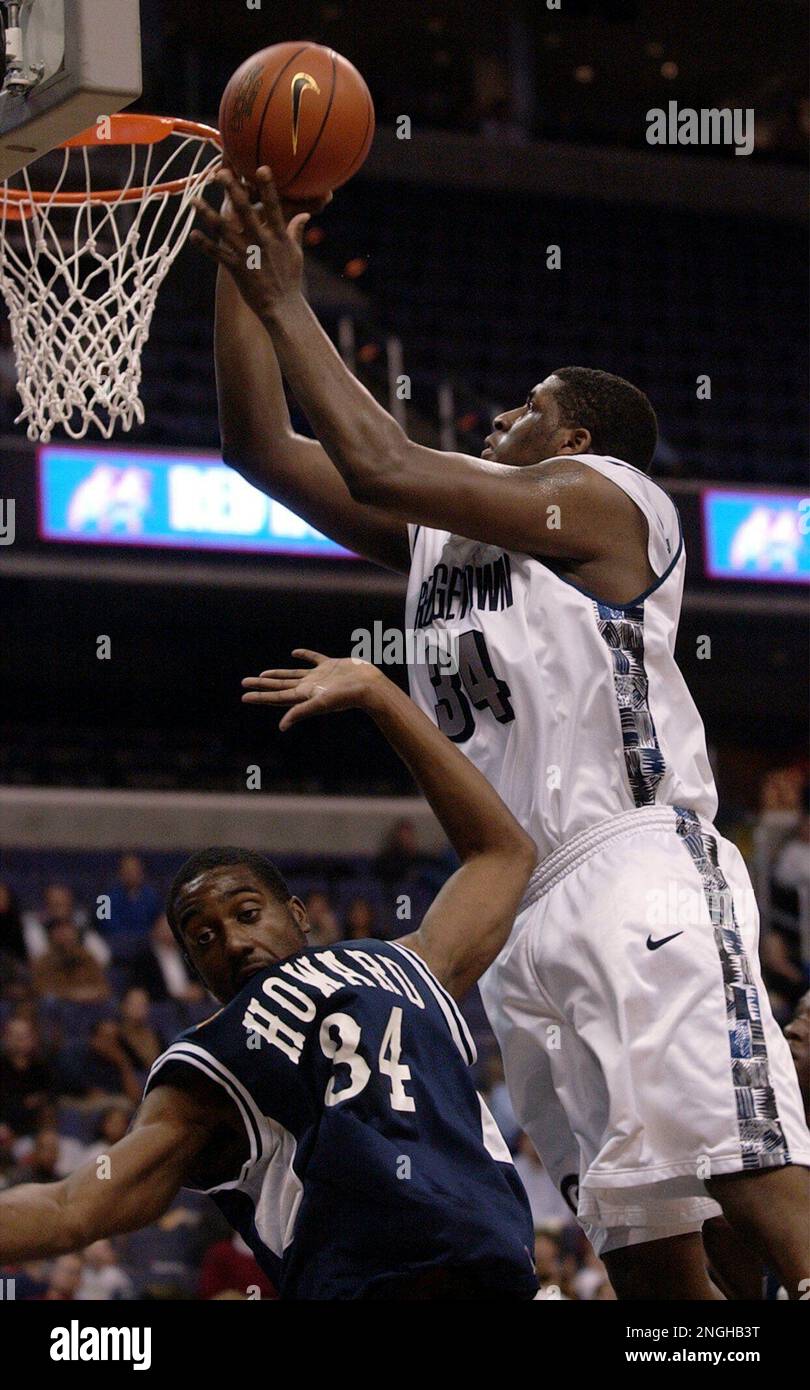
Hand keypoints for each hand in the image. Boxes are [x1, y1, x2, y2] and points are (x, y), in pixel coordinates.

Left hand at [191, 164, 326, 319]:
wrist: (282, 308)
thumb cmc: (290, 281)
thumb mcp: (296, 255)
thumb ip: (296, 232)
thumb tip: (304, 215)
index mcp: (278, 237)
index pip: (274, 207)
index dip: (267, 187)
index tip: (260, 168)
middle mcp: (262, 242)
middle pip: (245, 212)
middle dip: (232, 191)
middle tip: (220, 173)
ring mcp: (247, 255)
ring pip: (224, 230)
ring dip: (207, 214)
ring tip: (194, 200)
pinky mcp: (236, 269)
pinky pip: (217, 254)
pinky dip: (204, 245)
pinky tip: (192, 234)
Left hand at [241, 649, 382, 730]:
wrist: (370, 687)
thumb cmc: (347, 697)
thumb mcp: (320, 704)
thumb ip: (300, 712)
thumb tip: (281, 727)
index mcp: (304, 695)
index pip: (276, 697)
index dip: (259, 696)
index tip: (243, 695)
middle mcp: (309, 687)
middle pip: (280, 686)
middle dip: (262, 685)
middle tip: (243, 682)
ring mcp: (319, 676)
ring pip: (292, 674)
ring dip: (277, 674)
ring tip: (263, 674)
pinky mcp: (331, 665)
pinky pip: (313, 659)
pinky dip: (304, 655)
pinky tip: (295, 653)